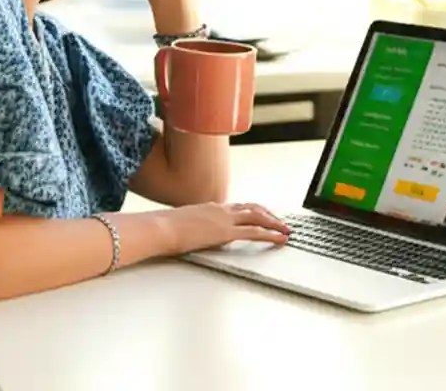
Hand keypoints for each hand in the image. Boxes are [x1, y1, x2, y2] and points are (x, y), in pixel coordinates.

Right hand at [162, 201, 290, 252]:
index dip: (254, 211)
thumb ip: (194, 227)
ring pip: (258, 217)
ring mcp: (224, 219)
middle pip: (252, 208)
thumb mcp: (182, 225)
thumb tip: (193, 235)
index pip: (238, 207)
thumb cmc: (164, 229)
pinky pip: (254, 232)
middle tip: (280, 223)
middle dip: (269, 215)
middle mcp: (221, 209)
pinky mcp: (226, 232)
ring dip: (274, 223)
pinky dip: (271, 234)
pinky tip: (280, 238)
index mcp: (211, 207)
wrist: (160, 228)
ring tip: (285, 230)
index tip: (262, 216)